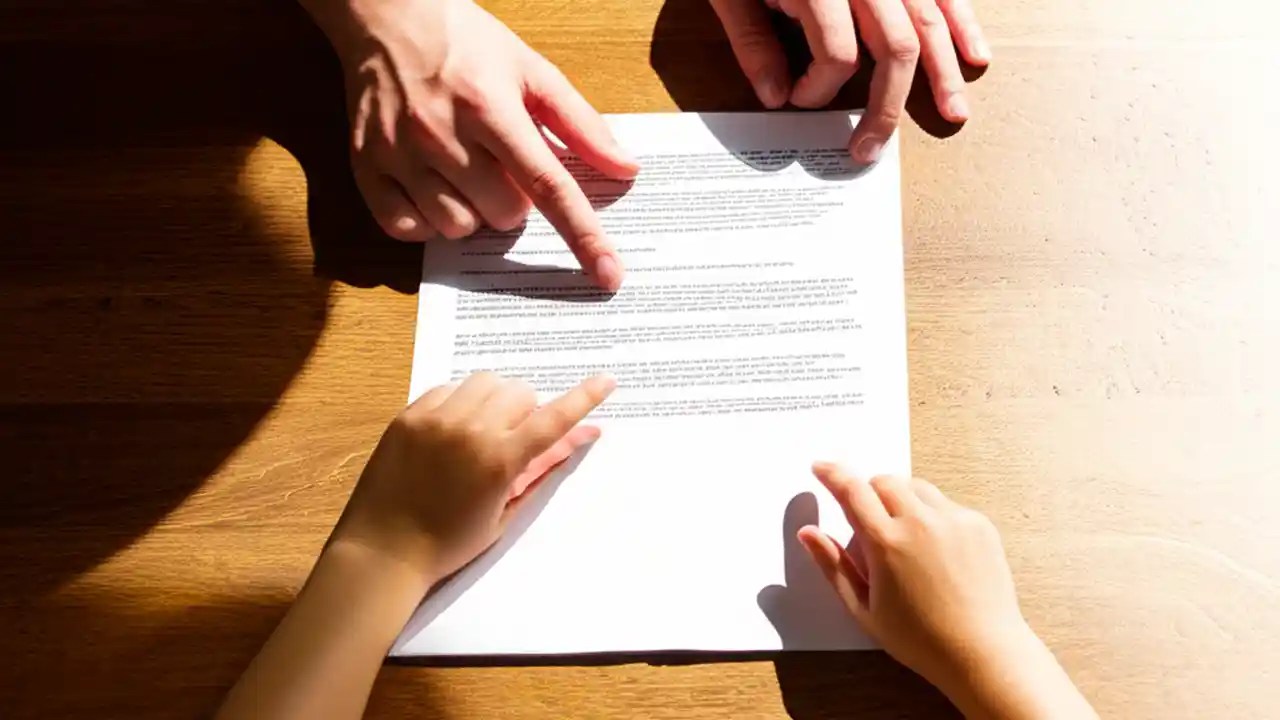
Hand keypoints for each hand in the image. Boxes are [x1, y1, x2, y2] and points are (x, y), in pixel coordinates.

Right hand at [303, 0, 638, 289]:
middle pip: (504, 215)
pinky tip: (432, 185)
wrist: (386, 17)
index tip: (609, 275)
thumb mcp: (532, 70)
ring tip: (463, 167)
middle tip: (499, 161)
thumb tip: (624, 169)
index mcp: (491, 108)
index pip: (548, 186)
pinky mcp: (366, 168)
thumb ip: (581, 124)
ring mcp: (399, 155)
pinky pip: (409, 230)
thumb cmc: (466, 44)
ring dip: (472, 211)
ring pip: (458, 228)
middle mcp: (442, 134)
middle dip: (514, 199)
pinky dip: (427, 220)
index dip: (584, 235)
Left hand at [332, 372, 615, 581]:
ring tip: (484, 431)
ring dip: (496, 399)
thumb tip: (583, 438)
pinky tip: (454, 431)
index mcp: (499, 460)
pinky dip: (461, 402)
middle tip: (516, 439)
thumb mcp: (505, 511)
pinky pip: (448, 388)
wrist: (383, 550)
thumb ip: (543, 468)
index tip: (606, 381)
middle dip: (527, 410)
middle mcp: (470, 430)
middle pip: (519, 391)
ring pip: (485, 381)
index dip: (584, 397)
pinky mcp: (408, 415)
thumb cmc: (451, 542)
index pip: (553, 419)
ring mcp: (435, 419)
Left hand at [709, 0, 990, 163]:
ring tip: (953, 115)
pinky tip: (976, 57)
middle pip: (896, 46)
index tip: (794, 98)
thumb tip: (776, 98)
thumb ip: (753, 42)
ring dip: (943, 73)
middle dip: (886, 105)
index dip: (817, 89)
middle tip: (868, 149)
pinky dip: (963, 23)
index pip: (837, 55)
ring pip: (929, 21)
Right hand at [800, 464, 1026, 690]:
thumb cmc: (920, 638)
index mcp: (887, 543)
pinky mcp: (978, 525)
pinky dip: (932, 515)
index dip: (832, 474)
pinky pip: (945, 504)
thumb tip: (808, 534)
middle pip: (884, 481)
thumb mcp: (864, 608)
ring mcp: (954, 520)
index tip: (821, 467)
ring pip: (916, 487)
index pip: (852, 490)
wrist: (983, 652)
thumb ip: (833, 566)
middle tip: (869, 524)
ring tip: (903, 539)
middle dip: (868, 492)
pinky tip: (935, 551)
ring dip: (900, 499)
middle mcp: (921, 523)